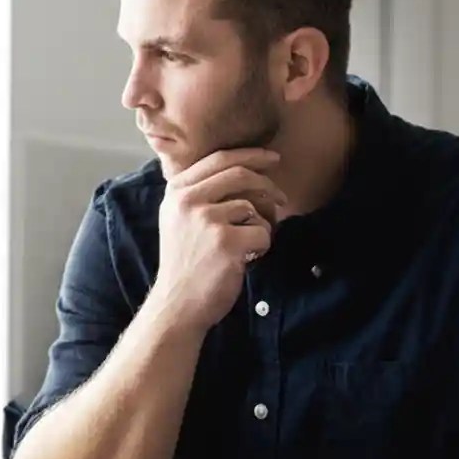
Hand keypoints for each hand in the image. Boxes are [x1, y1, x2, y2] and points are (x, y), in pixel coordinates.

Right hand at [149, 149, 286, 331]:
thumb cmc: (185, 264)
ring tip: (247, 246)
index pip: (218, 158)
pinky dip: (262, 246)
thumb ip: (199, 193)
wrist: (177, 304)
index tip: (271, 158)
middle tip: (282, 197)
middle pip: (240, 174)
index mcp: (176, 191)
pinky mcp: (226, 241)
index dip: (250, 154)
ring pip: (253, 207)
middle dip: (267, 183)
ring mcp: (206, 219)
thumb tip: (244, 171)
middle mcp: (188, 200)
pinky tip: (247, 259)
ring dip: (261, 226)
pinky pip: (262, 232)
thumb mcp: (178, 219)